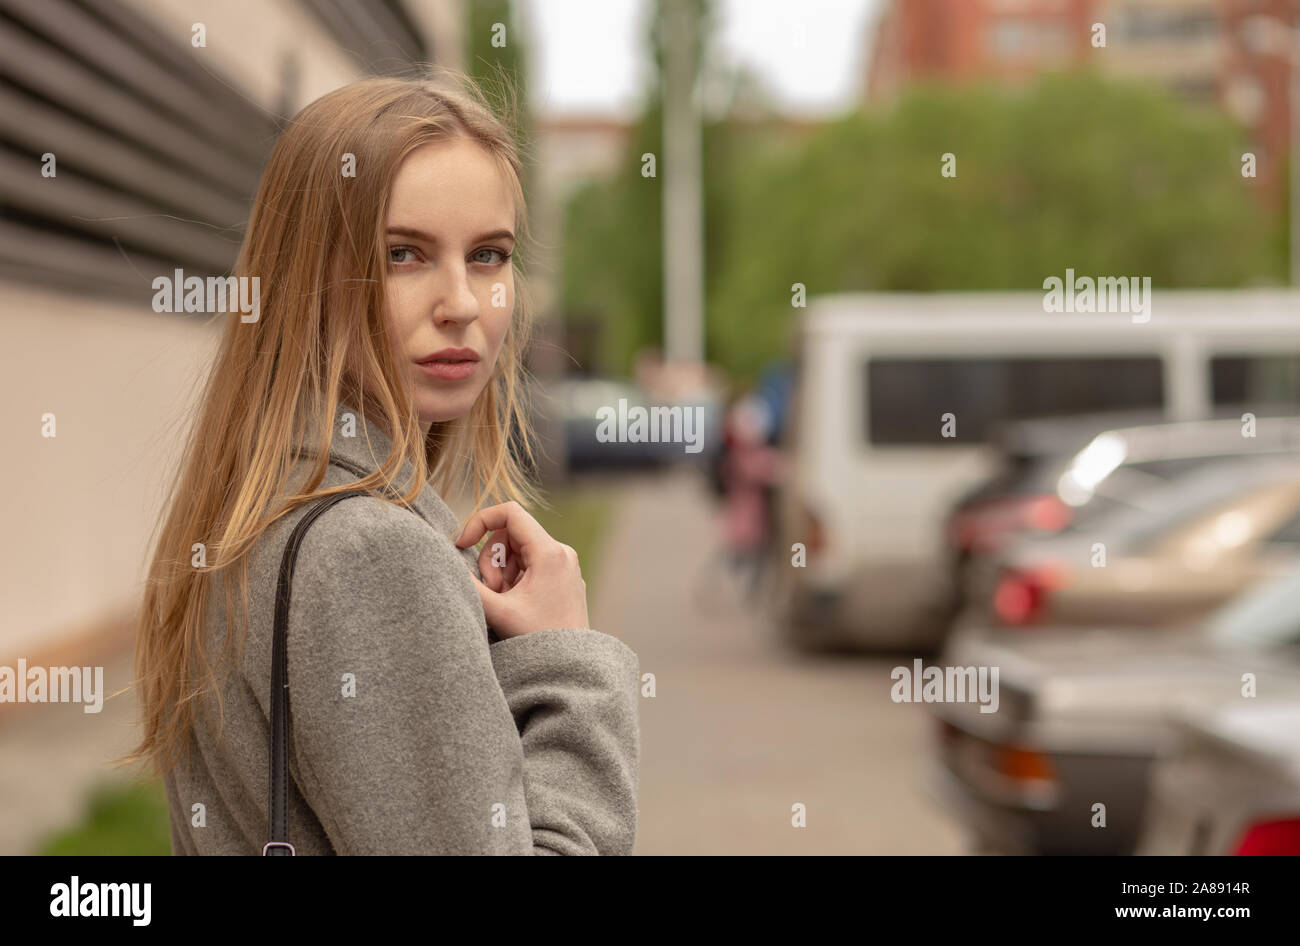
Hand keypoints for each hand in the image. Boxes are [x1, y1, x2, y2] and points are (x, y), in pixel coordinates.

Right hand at [454, 501, 589, 637]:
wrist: (572, 666)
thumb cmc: (539, 640)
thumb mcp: (498, 612)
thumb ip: (470, 585)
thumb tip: (446, 564)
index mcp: (549, 552)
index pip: (510, 512)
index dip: (480, 522)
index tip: (462, 544)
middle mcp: (562, 552)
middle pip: (511, 534)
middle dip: (492, 559)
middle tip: (493, 591)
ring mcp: (565, 564)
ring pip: (519, 551)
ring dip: (503, 572)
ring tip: (506, 602)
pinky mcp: (564, 577)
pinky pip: (531, 564)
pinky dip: (516, 579)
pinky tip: (517, 604)